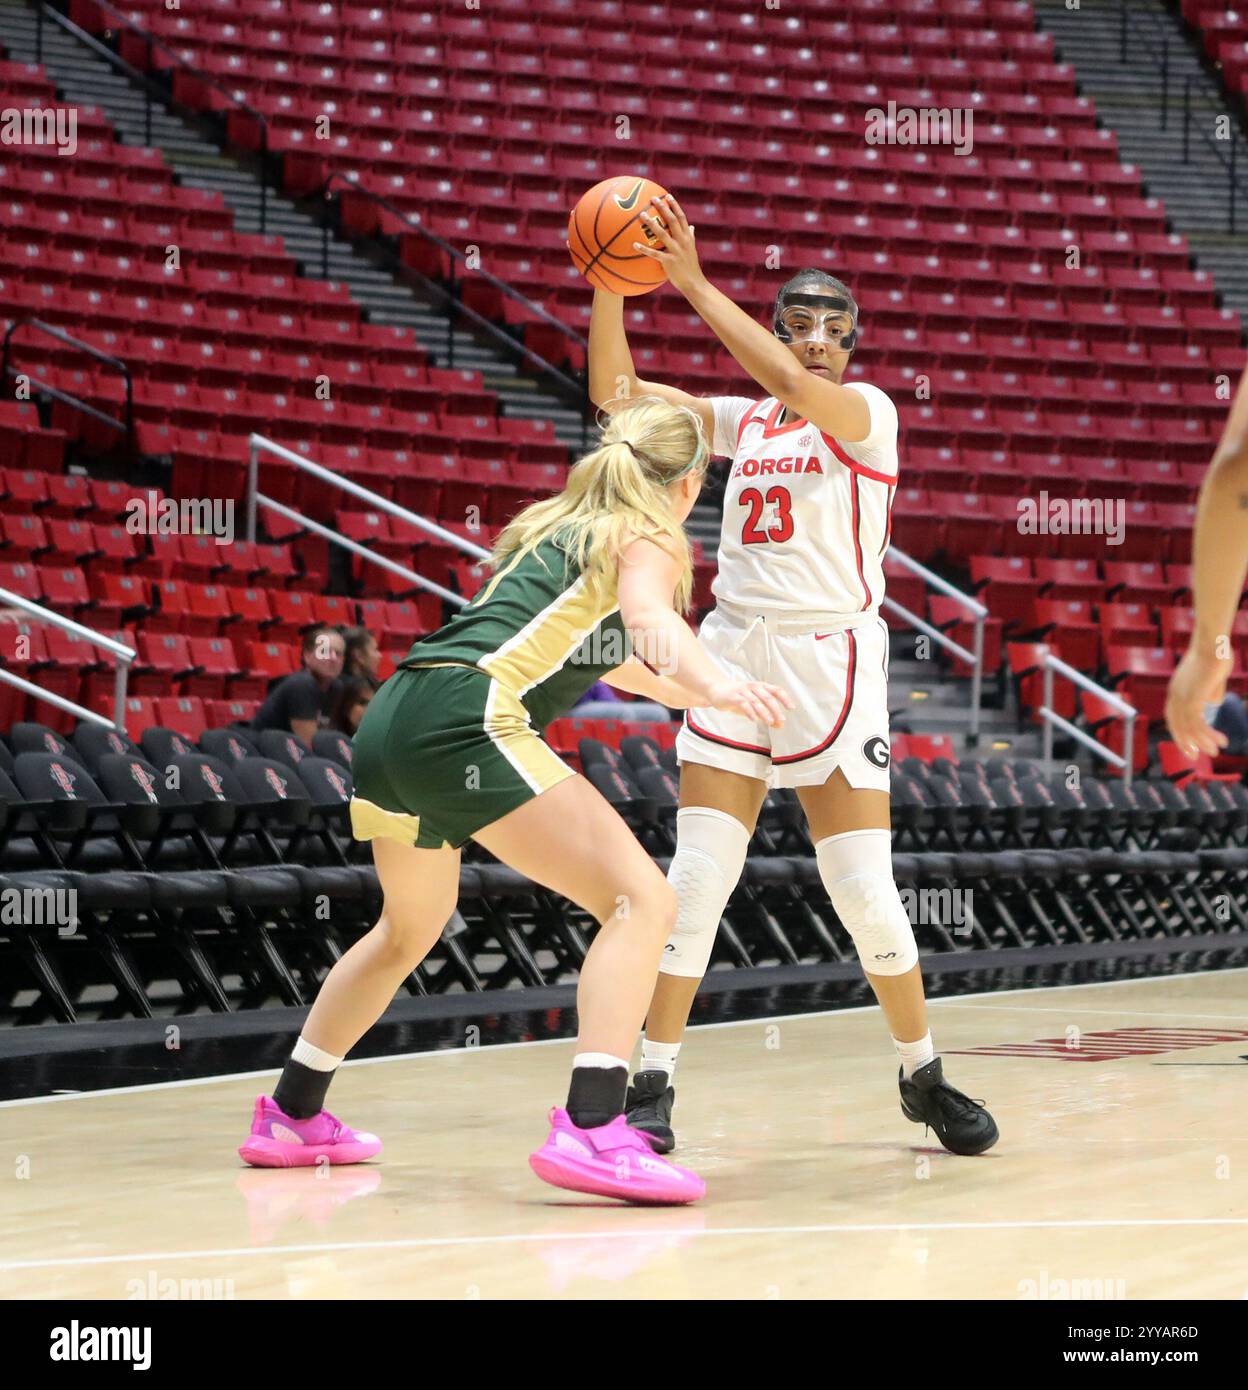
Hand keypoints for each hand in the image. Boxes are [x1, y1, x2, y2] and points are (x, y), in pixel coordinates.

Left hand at [634, 193, 705, 295]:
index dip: (675, 206)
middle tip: (653, 198)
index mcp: (687, 237)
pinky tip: (634, 244)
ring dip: (651, 223)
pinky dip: (644, 249)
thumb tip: (692, 227)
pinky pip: (654, 254)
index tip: (667, 196)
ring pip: (662, 233)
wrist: (694, 284)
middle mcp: (682, 241)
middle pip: (672, 220)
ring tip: (642, 214)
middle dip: (663, 208)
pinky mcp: (669, 261)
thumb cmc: (692, 268)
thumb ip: (691, 237)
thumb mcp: (692, 250)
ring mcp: (676, 251)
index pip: (682, 217)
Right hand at [707, 678, 795, 728]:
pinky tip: (754, 719)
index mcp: (761, 687)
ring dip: (764, 712)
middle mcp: (753, 687)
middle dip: (776, 708)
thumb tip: (781, 725)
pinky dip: (750, 712)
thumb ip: (767, 714)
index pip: (776, 690)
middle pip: (768, 696)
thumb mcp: (754, 706)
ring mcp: (743, 691)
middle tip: (781, 719)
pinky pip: (743, 703)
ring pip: (756, 701)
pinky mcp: (733, 697)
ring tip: (770, 721)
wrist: (717, 690)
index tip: (792, 708)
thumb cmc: (738, 698)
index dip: (785, 698)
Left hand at [1165, 643, 1230, 757]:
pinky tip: (1220, 740)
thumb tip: (1212, 704)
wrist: (1213, 643)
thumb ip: (1210, 693)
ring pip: (1189, 728)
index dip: (1180, 732)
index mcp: (1176, 689)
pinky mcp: (1192, 698)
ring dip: (1202, 742)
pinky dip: (1208, 735)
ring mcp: (1182, 697)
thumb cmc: (1215, 656)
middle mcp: (1175, 695)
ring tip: (1215, 752)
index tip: (1189, 744)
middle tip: (1194, 756)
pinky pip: (1198, 723)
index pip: (1173, 717)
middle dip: (1185, 742)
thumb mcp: (1212, 679)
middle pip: (1176, 725)